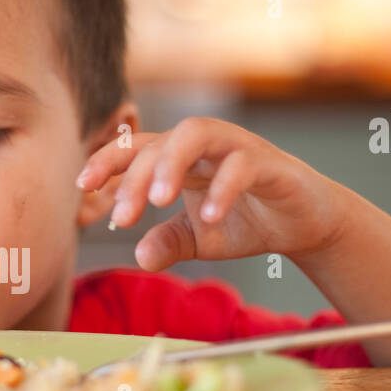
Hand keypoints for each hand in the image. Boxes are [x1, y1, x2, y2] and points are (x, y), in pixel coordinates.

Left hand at [76, 117, 347, 270]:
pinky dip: (223, 188)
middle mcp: (206, 145)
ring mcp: (238, 148)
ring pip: (197, 134)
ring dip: (172, 164)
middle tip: (122, 219)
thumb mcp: (200, 239)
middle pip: (160, 142)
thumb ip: (169, 244)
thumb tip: (139, 256)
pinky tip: (209, 217)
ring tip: (157, 201)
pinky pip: (243, 165)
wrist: (307, 224)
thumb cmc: (248, 220)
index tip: (83, 186)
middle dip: (134, 178)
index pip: (137, 148)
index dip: (108, 161)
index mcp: (182, 158)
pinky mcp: (271, 164)